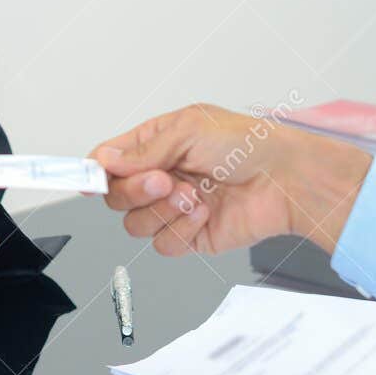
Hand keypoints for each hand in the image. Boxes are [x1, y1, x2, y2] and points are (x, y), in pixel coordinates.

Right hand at [90, 104, 371, 256]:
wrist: (285, 180)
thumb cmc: (247, 144)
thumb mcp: (189, 129)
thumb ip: (142, 149)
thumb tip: (104, 160)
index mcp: (155, 145)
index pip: (108, 161)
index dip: (95, 172)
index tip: (90, 179)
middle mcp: (161, 177)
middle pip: (116, 197)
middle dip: (136, 190)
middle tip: (164, 180)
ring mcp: (174, 209)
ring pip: (135, 225)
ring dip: (163, 211)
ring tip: (195, 195)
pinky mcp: (190, 236)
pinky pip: (163, 245)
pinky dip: (182, 230)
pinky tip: (206, 212)